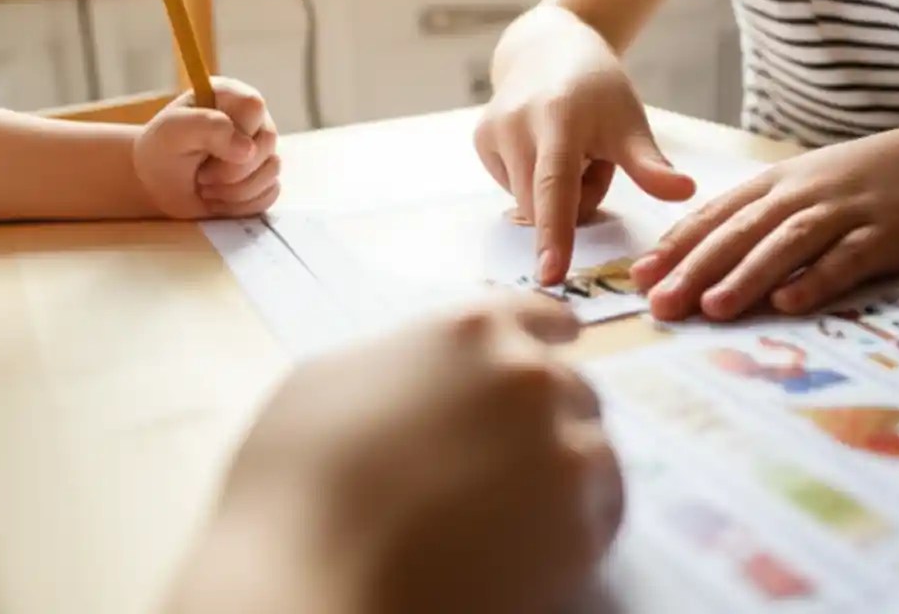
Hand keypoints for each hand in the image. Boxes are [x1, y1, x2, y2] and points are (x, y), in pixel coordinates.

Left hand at [134, 77, 280, 218]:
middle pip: (267, 142)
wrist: (157, 185)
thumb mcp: (172, 131)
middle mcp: (253, 120)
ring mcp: (262, 151)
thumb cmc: (161, 151)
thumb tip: (248, 150)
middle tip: (201, 175)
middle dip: (231, 169)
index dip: (237, 130)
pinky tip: (219, 199)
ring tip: (206, 187)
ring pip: (271, 171)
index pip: (254, 105)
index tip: (211, 149)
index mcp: (230, 97)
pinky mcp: (265, 179)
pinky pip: (269, 194)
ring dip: (234, 190)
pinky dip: (241, 205)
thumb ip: (208, 127)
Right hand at [167, 294, 622, 613]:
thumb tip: (423, 374)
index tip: (556, 349)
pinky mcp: (582, 527)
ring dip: (568, 469)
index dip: (546, 338)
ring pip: (596, 450)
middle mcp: (531, 378)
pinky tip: (532, 543)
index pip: (542, 315)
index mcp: (471, 331)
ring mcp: (565, 452)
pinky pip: (600, 515)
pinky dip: (575, 525)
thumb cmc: (297, 481)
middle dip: (550, 414)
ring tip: (523, 506)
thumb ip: (400, 360)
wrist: (313, 582)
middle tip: (514, 454)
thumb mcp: (329, 381)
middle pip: (571, 387)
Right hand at [475, 11, 694, 283]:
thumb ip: (649, 165)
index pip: (556, 188)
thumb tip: (686, 193)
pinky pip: (514, 190)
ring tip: (571, 153)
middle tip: (595, 162)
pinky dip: (535, 183)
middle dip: (576, 201)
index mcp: (557, 120)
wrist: (547, 49)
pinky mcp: (480, 142)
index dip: (555, 236)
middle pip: (545, 207)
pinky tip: (545, 149)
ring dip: (556, 194)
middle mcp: (515, 126)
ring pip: (530, 204)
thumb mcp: (629, 122)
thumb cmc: (596, 90)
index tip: (551, 275)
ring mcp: (492, 134)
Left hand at [631, 128, 898, 320]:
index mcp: (774, 185)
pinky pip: (846, 259)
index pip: (715, 216)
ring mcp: (843, 213)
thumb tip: (698, 258)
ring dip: (746, 276)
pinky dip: (816, 280)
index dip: (676, 246)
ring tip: (712, 307)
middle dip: (696, 269)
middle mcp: (801, 196)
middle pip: (740, 233)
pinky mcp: (883, 235)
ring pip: (786, 245)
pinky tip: (789, 304)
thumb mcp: (799, 188)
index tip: (639, 277)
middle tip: (661, 304)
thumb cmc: (857, 182)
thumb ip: (753, 219)